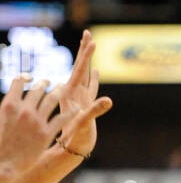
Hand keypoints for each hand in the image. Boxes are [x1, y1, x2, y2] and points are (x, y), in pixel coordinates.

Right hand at [0, 76, 65, 172]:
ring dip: (59, 91)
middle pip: (37, 89)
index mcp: (9, 105)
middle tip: (49, 82)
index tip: (29, 78)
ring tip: (63, 87)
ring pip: (51, 99)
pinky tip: (75, 108)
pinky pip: (62, 118)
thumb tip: (12, 102)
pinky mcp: (46, 133)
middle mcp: (24, 110)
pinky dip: (70, 112)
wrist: (3, 163)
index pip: (18, 82)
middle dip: (44, 83)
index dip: (24, 78)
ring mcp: (36, 121)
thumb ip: (7, 109)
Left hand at [54, 30, 112, 157]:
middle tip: (87, 33)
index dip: (86, 55)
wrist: (73, 149)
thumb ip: (95, 110)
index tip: (92, 41)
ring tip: (90, 45)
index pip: (79, 70)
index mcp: (70, 93)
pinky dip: (93, 77)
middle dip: (84, 50)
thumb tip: (108, 100)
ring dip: (88, 60)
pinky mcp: (85, 104)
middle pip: (79, 66)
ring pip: (84, 74)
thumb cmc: (76, 138)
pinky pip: (90, 86)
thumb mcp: (85, 123)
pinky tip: (96, 70)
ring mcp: (79, 97)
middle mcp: (73, 92)